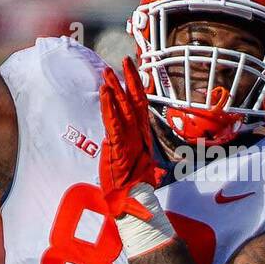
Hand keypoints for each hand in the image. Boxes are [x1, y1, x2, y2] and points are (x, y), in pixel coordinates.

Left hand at [98, 58, 161, 219]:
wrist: (133, 203)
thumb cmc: (136, 189)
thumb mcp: (142, 173)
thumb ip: (148, 167)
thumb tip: (159, 172)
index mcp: (143, 137)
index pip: (141, 106)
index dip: (138, 87)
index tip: (133, 71)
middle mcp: (138, 134)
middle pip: (135, 100)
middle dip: (130, 79)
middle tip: (125, 60)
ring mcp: (129, 139)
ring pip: (123, 108)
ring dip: (115, 88)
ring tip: (107, 71)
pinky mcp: (119, 147)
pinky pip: (113, 122)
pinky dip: (109, 107)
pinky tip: (105, 92)